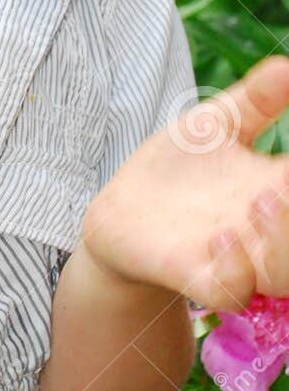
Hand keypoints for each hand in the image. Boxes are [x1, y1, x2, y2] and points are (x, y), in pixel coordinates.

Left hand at [80, 55, 288, 313]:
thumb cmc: (178, 168)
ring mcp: (233, 258)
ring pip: (284, 276)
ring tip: (260, 202)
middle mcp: (265, 230)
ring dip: (281, 243)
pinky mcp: (194, 276)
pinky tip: (220, 236)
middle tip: (285, 181)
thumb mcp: (219, 123)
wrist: (120, 211)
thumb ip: (259, 98)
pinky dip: (234, 272)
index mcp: (280, 190)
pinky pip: (229, 292)